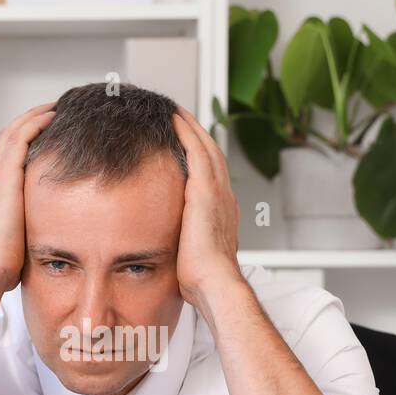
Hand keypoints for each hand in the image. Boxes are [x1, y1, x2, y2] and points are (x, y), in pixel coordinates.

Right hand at [0, 102, 55, 293]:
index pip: (8, 159)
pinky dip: (35, 123)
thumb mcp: (18, 245)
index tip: (43, 135)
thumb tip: (50, 249)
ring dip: (33, 116)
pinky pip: (20, 138)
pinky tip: (52, 116)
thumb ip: (31, 237)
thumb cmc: (0, 267)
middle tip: (50, 112)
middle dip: (28, 122)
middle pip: (8, 139)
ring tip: (53, 107)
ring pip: (13, 132)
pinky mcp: (6, 176)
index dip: (24, 142)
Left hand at [170, 106, 241, 309]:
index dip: (201, 159)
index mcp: (222, 213)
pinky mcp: (205, 190)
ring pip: (206, 147)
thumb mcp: (192, 257)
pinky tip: (175, 119)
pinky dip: (187, 132)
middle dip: (198, 136)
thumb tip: (170, 252)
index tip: (189, 147)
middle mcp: (224, 198)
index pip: (212, 177)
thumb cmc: (202, 279)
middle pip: (213, 155)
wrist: (215, 282)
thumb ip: (184, 245)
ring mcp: (218, 192)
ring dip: (192, 127)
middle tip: (183, 118)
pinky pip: (197, 151)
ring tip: (177, 112)